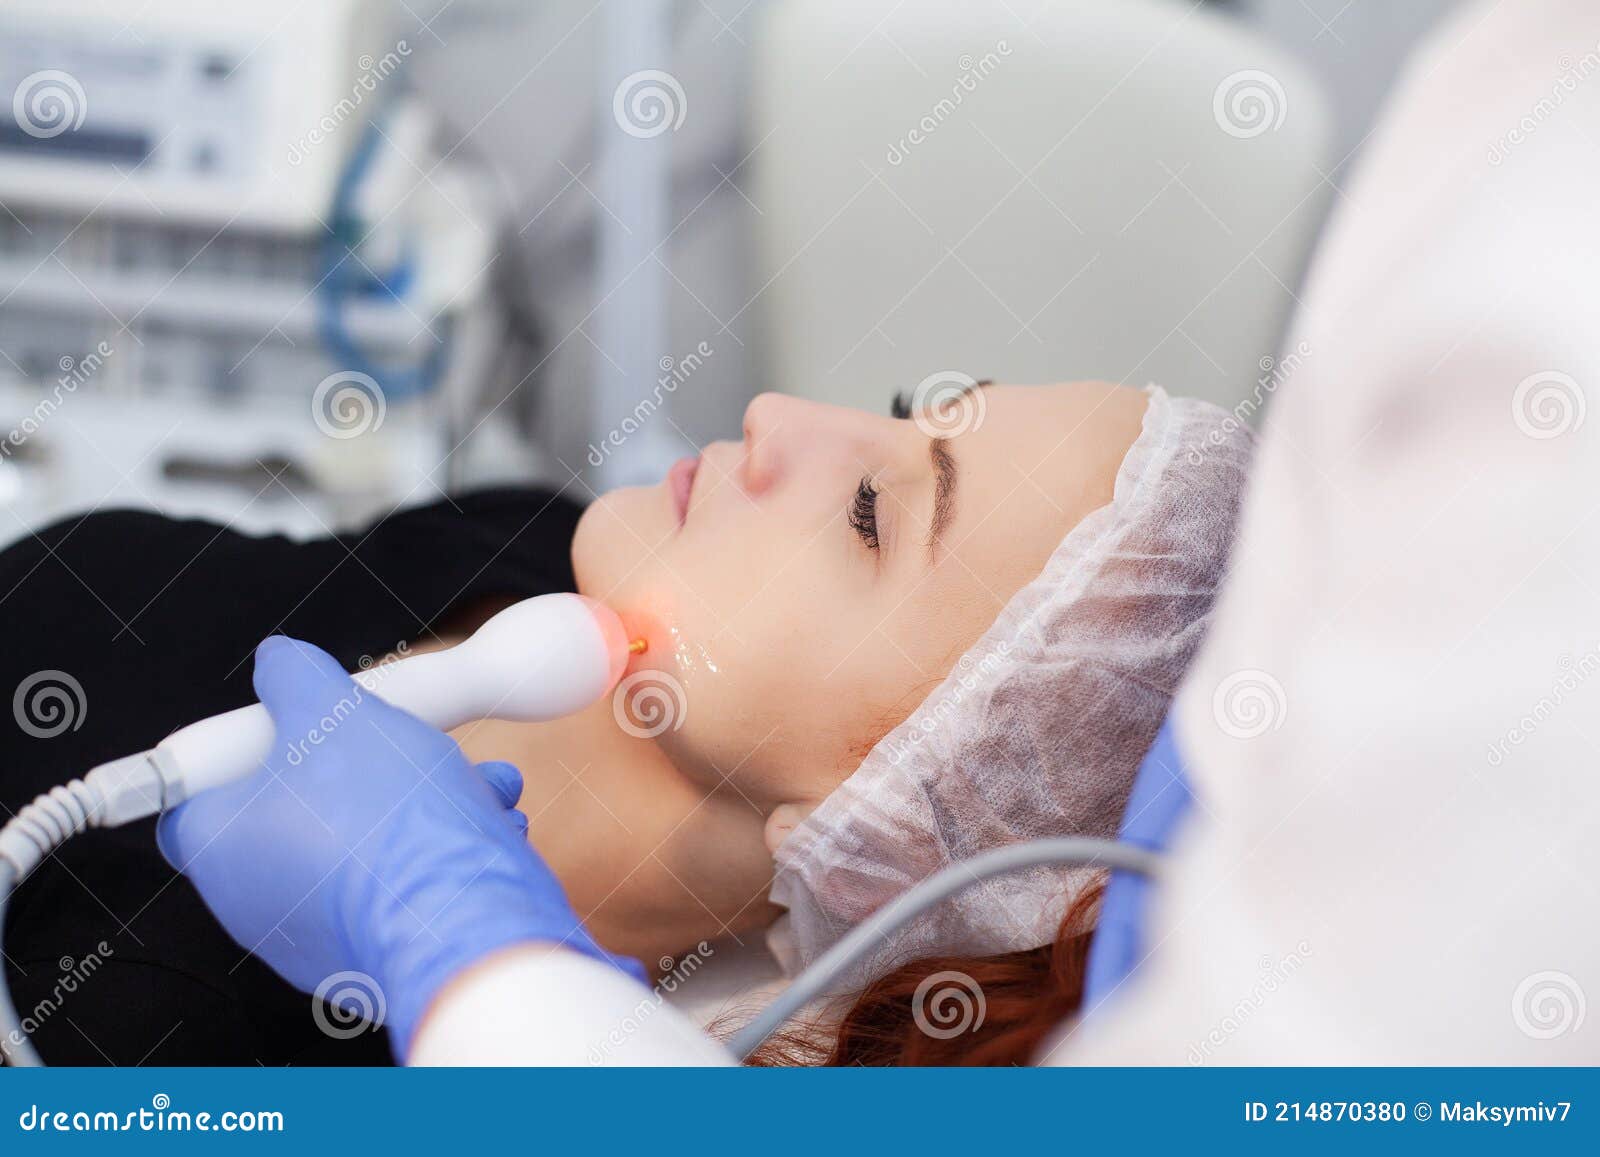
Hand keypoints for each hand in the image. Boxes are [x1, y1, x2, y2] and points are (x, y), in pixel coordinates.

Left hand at [158, 635, 642, 1057]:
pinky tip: (485, 821)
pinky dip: (439, 848)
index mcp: (219, 846)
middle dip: (361, 763)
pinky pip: (401, 883)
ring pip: (362, 842)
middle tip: (393, 737)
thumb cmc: (385, 826)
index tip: (278, 721)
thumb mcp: (333, 711)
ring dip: (417, 800)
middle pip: (296, 807)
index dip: (237, 747)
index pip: (193, 791)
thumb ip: (295, 677)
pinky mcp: (380, 952)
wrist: (465, 923)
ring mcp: (320, 934)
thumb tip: (279, 661)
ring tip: (469, 777)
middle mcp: (257, 901)